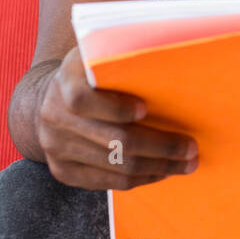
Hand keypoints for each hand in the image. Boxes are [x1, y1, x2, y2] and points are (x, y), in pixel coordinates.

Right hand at [36, 46, 198, 189]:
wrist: (48, 101)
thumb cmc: (91, 75)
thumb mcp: (98, 56)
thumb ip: (122, 57)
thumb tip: (171, 56)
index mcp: (65, 81)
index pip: (83, 99)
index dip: (115, 107)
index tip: (146, 109)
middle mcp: (54, 116)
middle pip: (113, 140)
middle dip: (159, 146)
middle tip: (191, 148)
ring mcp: (55, 147)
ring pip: (115, 166)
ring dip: (157, 167)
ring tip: (185, 164)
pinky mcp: (63, 171)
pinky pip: (107, 182)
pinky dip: (139, 179)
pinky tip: (161, 172)